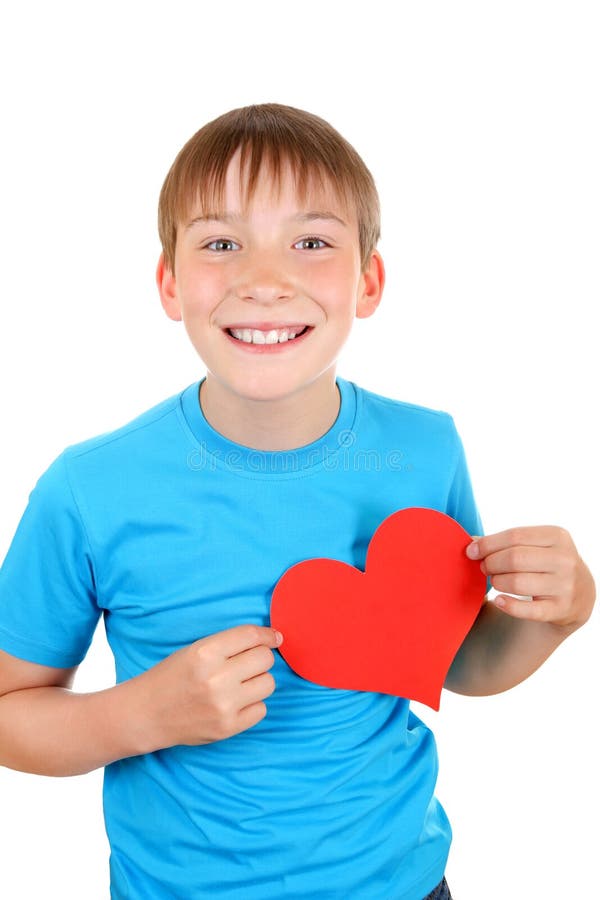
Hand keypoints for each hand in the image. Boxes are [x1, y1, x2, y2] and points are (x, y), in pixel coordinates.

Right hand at [133, 625, 282, 750]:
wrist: (146, 714)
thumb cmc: (172, 676)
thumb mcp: (195, 649)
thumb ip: (230, 644)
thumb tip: (272, 640)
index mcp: (205, 653)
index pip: (251, 636)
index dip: (268, 635)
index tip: (274, 638)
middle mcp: (216, 679)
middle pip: (265, 659)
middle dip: (260, 658)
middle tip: (246, 663)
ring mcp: (223, 706)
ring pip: (268, 683)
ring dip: (258, 681)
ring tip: (239, 683)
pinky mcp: (228, 728)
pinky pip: (262, 709)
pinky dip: (252, 704)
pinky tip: (235, 702)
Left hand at [466, 526, 594, 629]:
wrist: (580, 593)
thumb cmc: (546, 562)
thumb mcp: (535, 545)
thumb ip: (505, 541)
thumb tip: (471, 543)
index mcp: (557, 536)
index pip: (514, 536)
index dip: (488, 544)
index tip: (472, 551)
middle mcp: (565, 560)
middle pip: (514, 558)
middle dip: (491, 563)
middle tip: (485, 568)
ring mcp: (565, 586)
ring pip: (517, 582)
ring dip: (498, 582)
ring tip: (495, 581)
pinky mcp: (561, 609)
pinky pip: (527, 610)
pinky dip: (508, 606)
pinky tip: (499, 601)